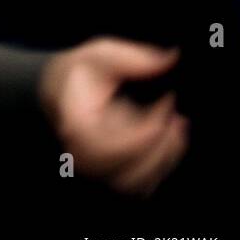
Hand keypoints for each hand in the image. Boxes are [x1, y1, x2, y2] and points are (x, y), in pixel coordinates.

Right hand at [39, 38, 187, 195]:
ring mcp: (97, 166)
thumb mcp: (100, 53)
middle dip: (158, 147)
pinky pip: (139, 185)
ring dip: (163, 159)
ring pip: (132, 184)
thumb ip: (132, 57)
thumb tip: (171, 58)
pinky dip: (160, 166)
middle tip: (175, 116)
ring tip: (177, 129)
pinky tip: (169, 140)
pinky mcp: (113, 172)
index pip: (103, 146)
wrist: (62, 89)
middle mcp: (81, 151)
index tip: (166, 105)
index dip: (140, 136)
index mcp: (75, 122)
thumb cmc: (80, 72)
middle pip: (121, 171)